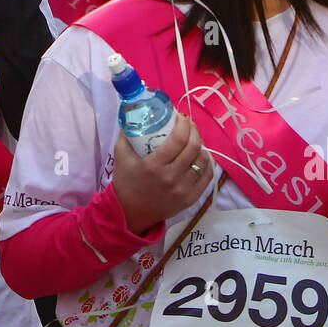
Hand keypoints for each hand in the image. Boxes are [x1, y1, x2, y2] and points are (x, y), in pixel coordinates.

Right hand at [112, 113, 212, 234]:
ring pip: (202, 160)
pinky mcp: (190, 199)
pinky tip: (201, 155)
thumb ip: (126, 134)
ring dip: (201, 145)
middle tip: (189, 125)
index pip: (178, 139)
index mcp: (154, 165)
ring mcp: (183, 190)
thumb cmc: (126, 182)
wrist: (130, 213)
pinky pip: (207, 176)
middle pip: (193, 147)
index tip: (181, 117)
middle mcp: (171, 177)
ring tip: (194, 139)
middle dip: (194, 130)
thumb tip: (133, 113)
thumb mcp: (120, 156)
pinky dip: (207, 163)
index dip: (184, 124)